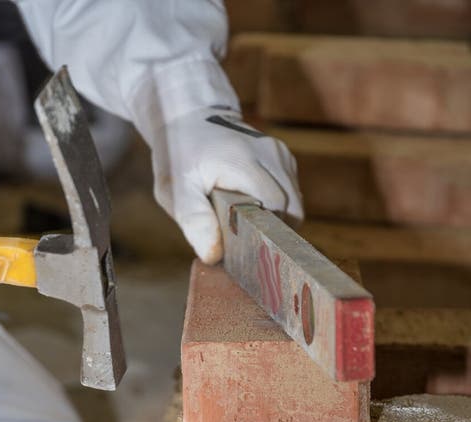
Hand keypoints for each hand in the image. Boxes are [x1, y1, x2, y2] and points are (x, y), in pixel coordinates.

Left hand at [149, 107, 303, 263]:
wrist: (188, 117)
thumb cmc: (178, 157)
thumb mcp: (175, 190)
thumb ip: (194, 220)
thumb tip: (214, 255)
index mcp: (245, 162)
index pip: (277, 209)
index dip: (266, 233)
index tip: (245, 247)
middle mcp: (270, 154)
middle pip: (293, 209)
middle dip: (273, 230)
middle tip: (245, 240)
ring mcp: (280, 153)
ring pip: (295, 202)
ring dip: (276, 219)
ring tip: (246, 221)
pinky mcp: (283, 156)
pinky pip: (291, 192)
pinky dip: (277, 206)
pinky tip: (252, 206)